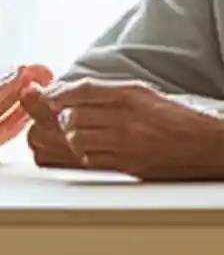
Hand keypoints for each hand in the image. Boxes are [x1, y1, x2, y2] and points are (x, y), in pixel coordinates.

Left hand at [31, 78, 223, 179]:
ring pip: (76, 138)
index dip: (58, 93)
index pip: (83, 89)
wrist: (211, 145)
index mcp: (132, 94)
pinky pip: (90, 159)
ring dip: (70, 137)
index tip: (46, 96)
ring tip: (76, 135)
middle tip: (61, 118)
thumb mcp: (145, 94)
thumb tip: (68, 94)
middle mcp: (128, 117)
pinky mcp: (129, 165)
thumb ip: (108, 92)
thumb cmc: (179, 118)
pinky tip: (92, 150)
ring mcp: (127, 143)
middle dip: (61, 117)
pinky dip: (84, 155)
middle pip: (73, 115)